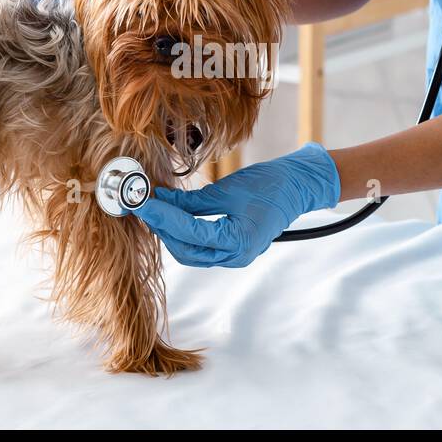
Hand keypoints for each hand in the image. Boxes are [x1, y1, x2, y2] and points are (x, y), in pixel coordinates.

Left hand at [132, 143, 340, 267]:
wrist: (298, 187)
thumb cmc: (270, 184)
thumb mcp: (228, 189)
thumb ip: (193, 200)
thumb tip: (161, 198)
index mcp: (238, 243)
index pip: (189, 233)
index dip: (163, 217)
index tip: (143, 202)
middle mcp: (235, 257)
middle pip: (185, 250)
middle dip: (162, 228)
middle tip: (144, 205)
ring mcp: (234, 256)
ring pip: (190, 252)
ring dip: (170, 233)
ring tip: (154, 210)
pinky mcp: (232, 249)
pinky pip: (201, 247)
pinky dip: (184, 233)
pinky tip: (172, 216)